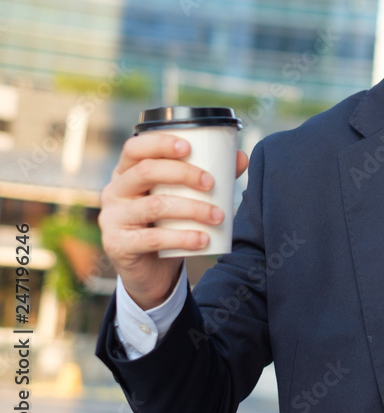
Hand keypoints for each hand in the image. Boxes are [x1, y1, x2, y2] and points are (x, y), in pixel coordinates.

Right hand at [98, 133, 248, 309]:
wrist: (152, 270)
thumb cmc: (168, 223)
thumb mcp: (183, 198)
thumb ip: (210, 177)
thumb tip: (241, 157)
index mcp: (127, 172)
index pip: (135, 148)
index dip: (159, 143)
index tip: (189, 148)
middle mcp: (115, 191)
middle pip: (146, 171)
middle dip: (184, 173)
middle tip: (211, 184)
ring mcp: (113, 218)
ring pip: (155, 205)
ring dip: (193, 209)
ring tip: (218, 216)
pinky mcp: (118, 245)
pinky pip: (153, 238)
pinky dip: (183, 238)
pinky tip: (204, 239)